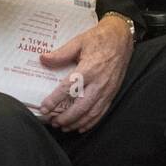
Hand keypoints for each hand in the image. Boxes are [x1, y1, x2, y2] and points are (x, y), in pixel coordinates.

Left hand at [37, 16, 133, 131]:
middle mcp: (99, 82)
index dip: (55, 100)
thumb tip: (43, 59)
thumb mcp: (78, 41)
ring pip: (91, 113)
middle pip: (80, 106)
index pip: (68, 88)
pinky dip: (91, 122)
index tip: (44, 108)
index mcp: (89, 68)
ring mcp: (107, 90)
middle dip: (66, 117)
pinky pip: (101, 112)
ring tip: (64, 127)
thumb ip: (61, 53)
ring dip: (77, 122)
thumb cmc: (99, 39)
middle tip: (52, 122)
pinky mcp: (112, 93)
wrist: (121, 38)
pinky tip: (81, 127)